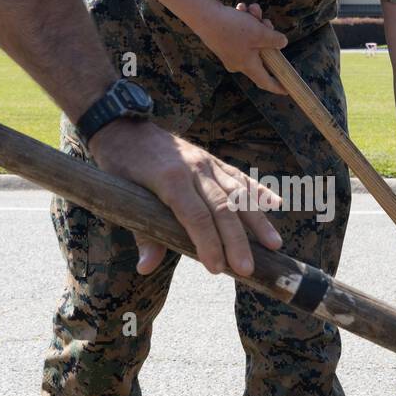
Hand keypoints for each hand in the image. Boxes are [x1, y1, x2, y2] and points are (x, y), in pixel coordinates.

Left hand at [90, 118, 282, 276]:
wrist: (123, 126)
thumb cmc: (119, 165)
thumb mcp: (120, 198)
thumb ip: (140, 233)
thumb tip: (146, 267)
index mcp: (170, 179)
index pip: (196, 217)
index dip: (208, 243)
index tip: (217, 268)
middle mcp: (194, 169)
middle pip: (222, 208)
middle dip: (237, 241)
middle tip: (247, 269)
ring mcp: (206, 162)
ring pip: (238, 192)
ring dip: (257, 221)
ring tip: (274, 246)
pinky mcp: (212, 160)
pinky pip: (239, 176)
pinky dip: (258, 191)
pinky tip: (276, 205)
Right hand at [194, 0, 287, 93]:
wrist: (204, 16)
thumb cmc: (233, 28)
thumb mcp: (260, 33)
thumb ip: (274, 40)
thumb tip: (283, 43)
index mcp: (248, 66)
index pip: (265, 82)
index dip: (277, 86)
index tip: (287, 89)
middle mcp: (238, 63)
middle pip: (261, 53)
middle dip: (266, 34)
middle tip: (265, 21)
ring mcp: (229, 52)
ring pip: (251, 38)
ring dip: (255, 23)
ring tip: (252, 10)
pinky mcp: (223, 41)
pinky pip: (240, 33)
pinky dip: (243, 21)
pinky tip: (241, 9)